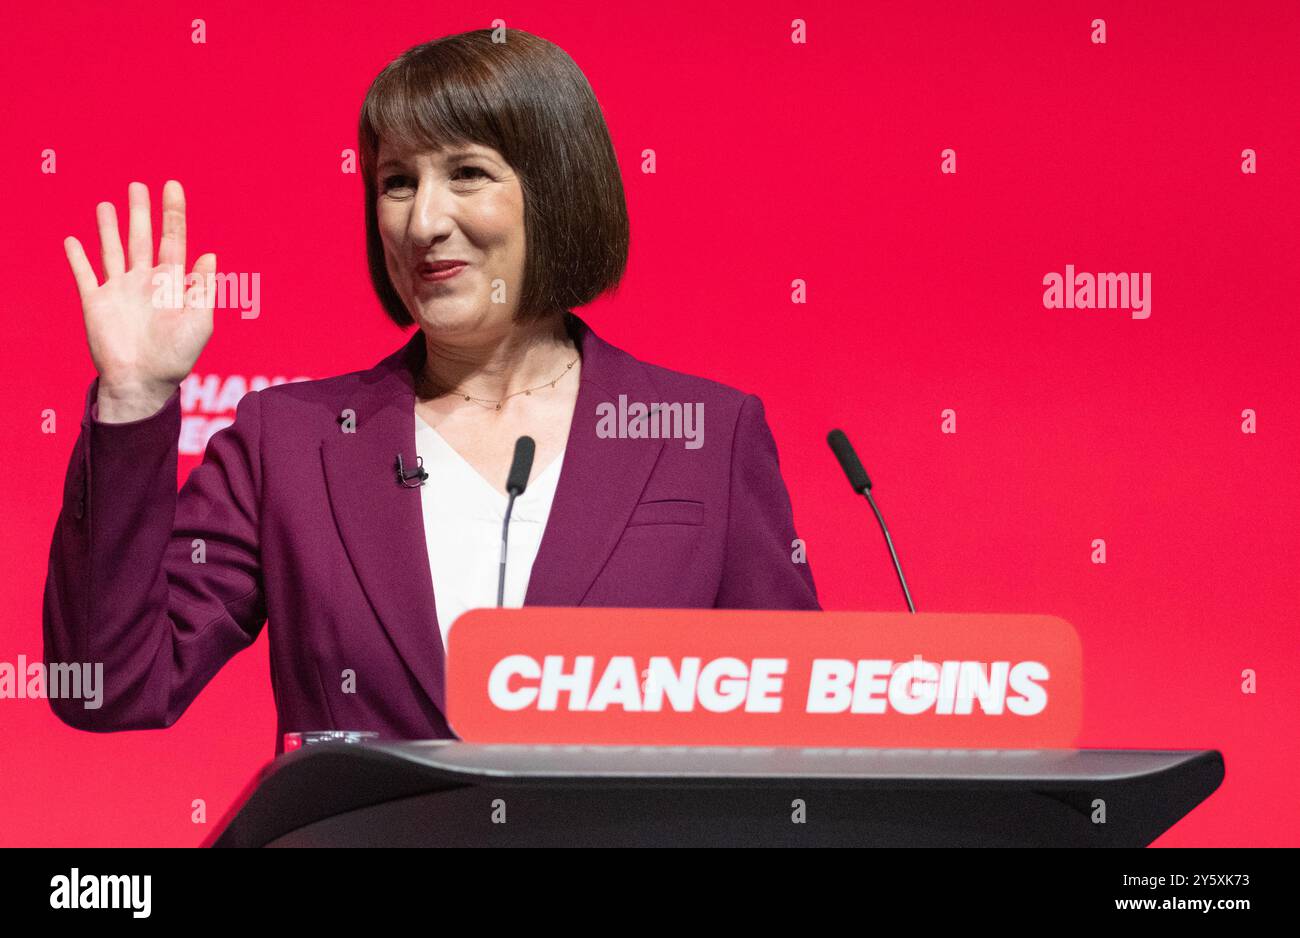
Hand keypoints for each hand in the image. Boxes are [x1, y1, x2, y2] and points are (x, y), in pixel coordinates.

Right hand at [64, 180, 215, 421]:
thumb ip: (203, 289)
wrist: (144, 381)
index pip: (174, 240)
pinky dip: (78, 258)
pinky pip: (85, 275)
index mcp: (172, 284)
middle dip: (140, 213)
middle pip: (141, 238)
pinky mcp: (96, 302)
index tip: (172, 187)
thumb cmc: (177, 356)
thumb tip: (210, 255)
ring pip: (112, 250)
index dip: (173, 214)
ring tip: (106, 205)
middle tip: (138, 185)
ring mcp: (119, 291)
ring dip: (108, 228)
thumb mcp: (199, 321)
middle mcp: (145, 282)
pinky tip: (73, 241)